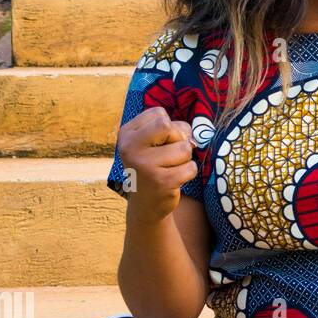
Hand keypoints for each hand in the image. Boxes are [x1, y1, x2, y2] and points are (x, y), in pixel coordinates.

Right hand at [116, 105, 198, 219]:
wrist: (146, 204)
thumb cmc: (157, 164)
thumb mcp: (156, 142)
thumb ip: (173, 130)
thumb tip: (191, 140)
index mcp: (126, 134)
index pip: (159, 113)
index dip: (169, 127)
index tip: (161, 143)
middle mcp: (129, 148)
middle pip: (168, 126)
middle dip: (179, 139)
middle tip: (170, 154)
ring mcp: (144, 165)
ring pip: (184, 148)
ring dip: (185, 159)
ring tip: (170, 168)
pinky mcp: (161, 182)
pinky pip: (191, 167)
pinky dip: (188, 173)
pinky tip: (174, 180)